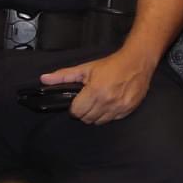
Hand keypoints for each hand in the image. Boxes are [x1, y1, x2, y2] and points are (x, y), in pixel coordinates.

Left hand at [40, 47, 156, 124]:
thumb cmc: (111, 64)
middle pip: (87, 119)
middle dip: (84, 111)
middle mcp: (107, 102)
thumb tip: (44, 79)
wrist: (137, 61)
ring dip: (96, 114)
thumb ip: (64, 76)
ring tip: (99, 102)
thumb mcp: (86, 68)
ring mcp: (119, 107)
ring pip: (99, 122)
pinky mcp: (128, 110)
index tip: (78, 101)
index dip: (75, 107)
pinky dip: (108, 114)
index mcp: (95, 91)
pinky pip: (112, 119)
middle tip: (88, 100)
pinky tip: (110, 103)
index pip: (76, 112)